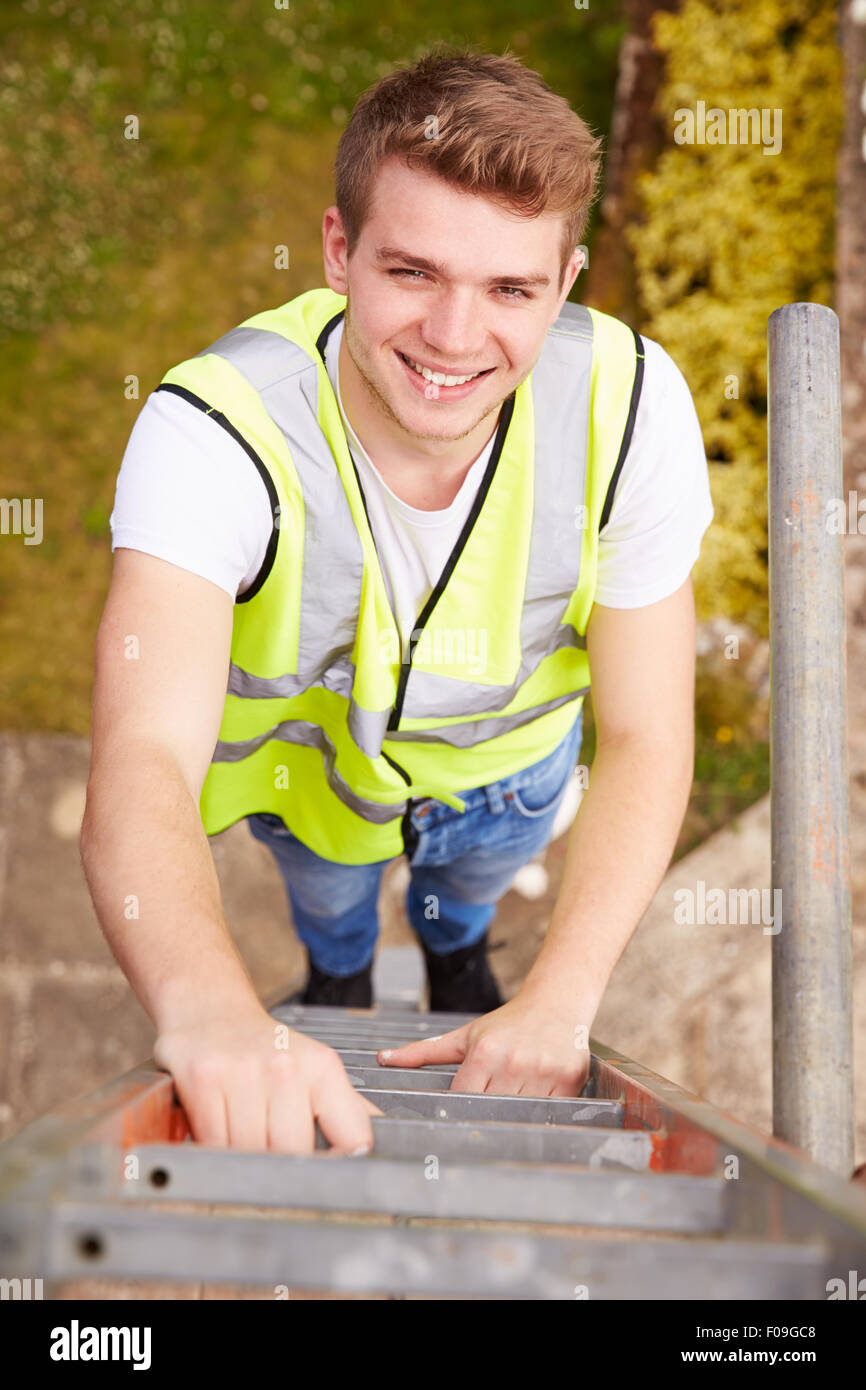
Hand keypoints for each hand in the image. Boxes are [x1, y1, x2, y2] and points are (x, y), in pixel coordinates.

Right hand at [154, 1003, 382, 1153]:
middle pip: (294, 1154)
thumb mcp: (314, 1067)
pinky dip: (212, 1149)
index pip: (352, 1136)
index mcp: (323, 1068)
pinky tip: (216, 1131)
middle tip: (270, 1156)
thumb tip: (376, 1146)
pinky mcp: (205, 1079)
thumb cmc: (263, 1046)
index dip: (341, 1166)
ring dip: (242, 1159)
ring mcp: (244, 1072)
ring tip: (241, 1138)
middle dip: (281, 1166)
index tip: (327, 1178)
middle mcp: (286, 1067)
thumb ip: (345, 1109)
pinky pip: (213, 1143)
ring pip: (251, 1154)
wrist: (211, 1006)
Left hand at [376, 992, 591, 1097]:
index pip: (464, 1099)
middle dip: (487, 1114)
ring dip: (515, 1115)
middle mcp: (514, 1063)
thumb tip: (382, 1059)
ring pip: (521, 1115)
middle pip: (492, 1111)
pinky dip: (542, 1114)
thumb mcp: (464, 1036)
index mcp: (485, 1053)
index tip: (458, 1116)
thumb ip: (423, 1052)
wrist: (556, 1003)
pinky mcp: (570, 1080)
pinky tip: (537, 1102)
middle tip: (485, 1118)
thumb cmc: (506, 1024)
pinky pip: (551, 1113)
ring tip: (511, 1107)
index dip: (459, 1110)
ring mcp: (544, 1073)